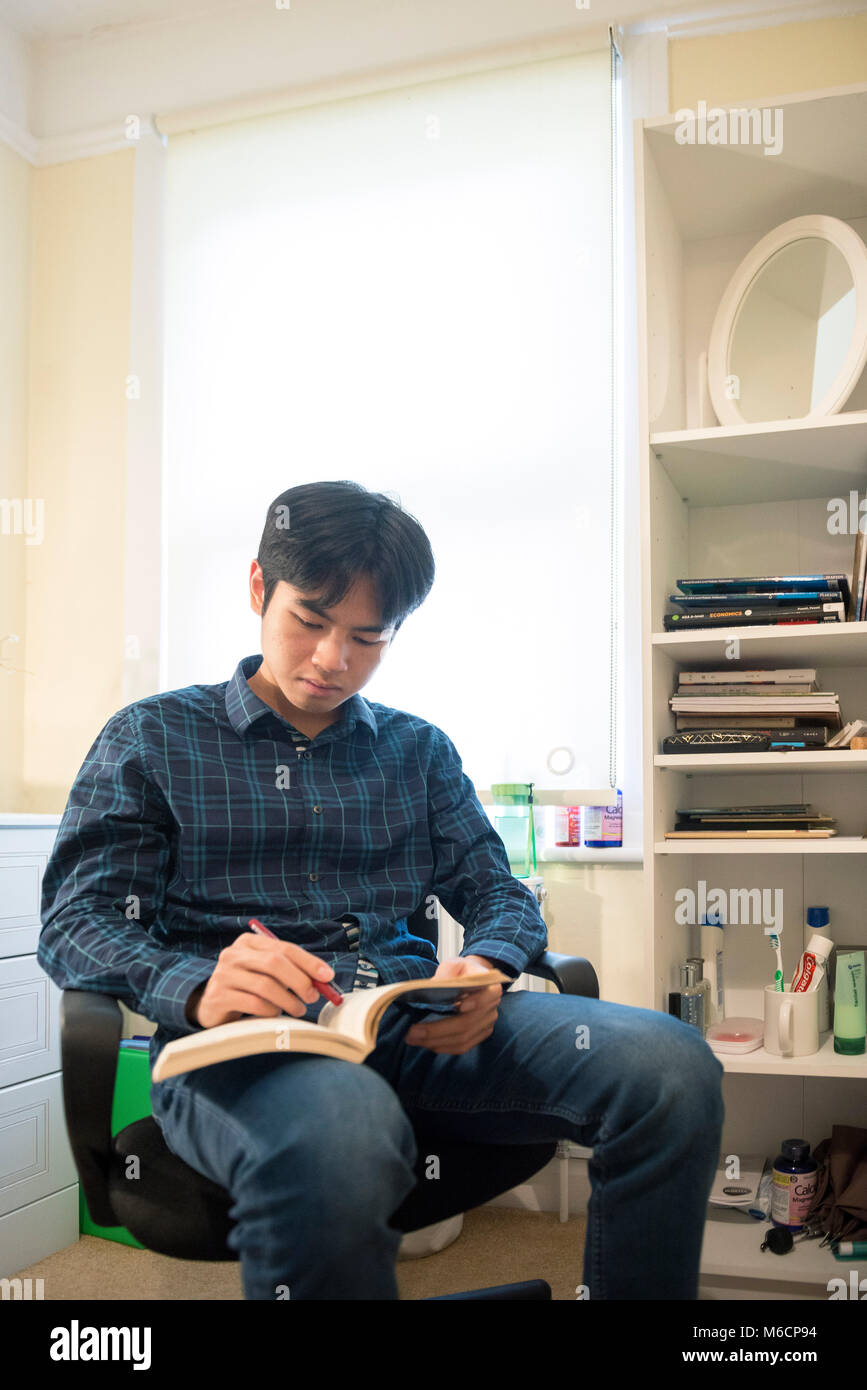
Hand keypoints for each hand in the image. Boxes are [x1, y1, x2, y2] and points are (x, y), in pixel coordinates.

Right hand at [186, 931, 334, 1028]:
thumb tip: (324, 979)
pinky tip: (274, 1013)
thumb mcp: (267, 973)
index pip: (284, 948)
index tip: (327, 976)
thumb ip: (291, 971)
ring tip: (297, 1009)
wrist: (211, 1004)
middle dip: (300, 981)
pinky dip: (270, 1011)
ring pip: (266, 985)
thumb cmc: (248, 987)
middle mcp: (233, 954)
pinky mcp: (218, 996)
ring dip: (288, 1000)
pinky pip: (254, 1004)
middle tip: (313, 997)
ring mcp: (223, 974)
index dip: (309, 962)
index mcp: (248, 942)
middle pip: (275, 963)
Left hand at [404, 954, 502, 1054]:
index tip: (458, 1006)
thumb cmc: (462, 971)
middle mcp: (492, 1009)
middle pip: (467, 1023)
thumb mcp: (454, 965)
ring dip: (436, 1041)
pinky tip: (425, 1043)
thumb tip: (431, 989)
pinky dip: (443, 1047)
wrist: (471, 979)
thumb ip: (446, 974)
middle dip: (438, 1030)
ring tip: (413, 1038)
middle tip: (413, 1031)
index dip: (476, 1002)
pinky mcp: (478, 1036)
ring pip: (463, 1039)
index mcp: (491, 987)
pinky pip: (462, 1047)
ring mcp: (486, 1025)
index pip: (488, 996)